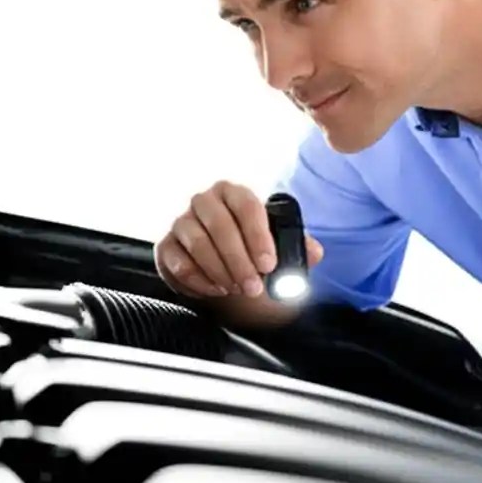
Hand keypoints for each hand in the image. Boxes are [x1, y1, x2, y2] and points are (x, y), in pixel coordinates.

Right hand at [155, 180, 323, 299]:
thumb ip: (297, 245)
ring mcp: (182, 221)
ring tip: (237, 289)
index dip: (258, 236)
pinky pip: (178, 262)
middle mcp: (204, 200)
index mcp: (233, 192)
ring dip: (220, 271)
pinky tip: (216, 290)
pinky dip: (198, 280)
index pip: (246, 206)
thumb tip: (315, 252)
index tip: (269, 264)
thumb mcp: (275, 243)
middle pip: (220, 224)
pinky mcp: (166, 245)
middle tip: (254, 287)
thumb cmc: (249, 246)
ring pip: (198, 243)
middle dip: (239, 260)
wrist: (220, 262)